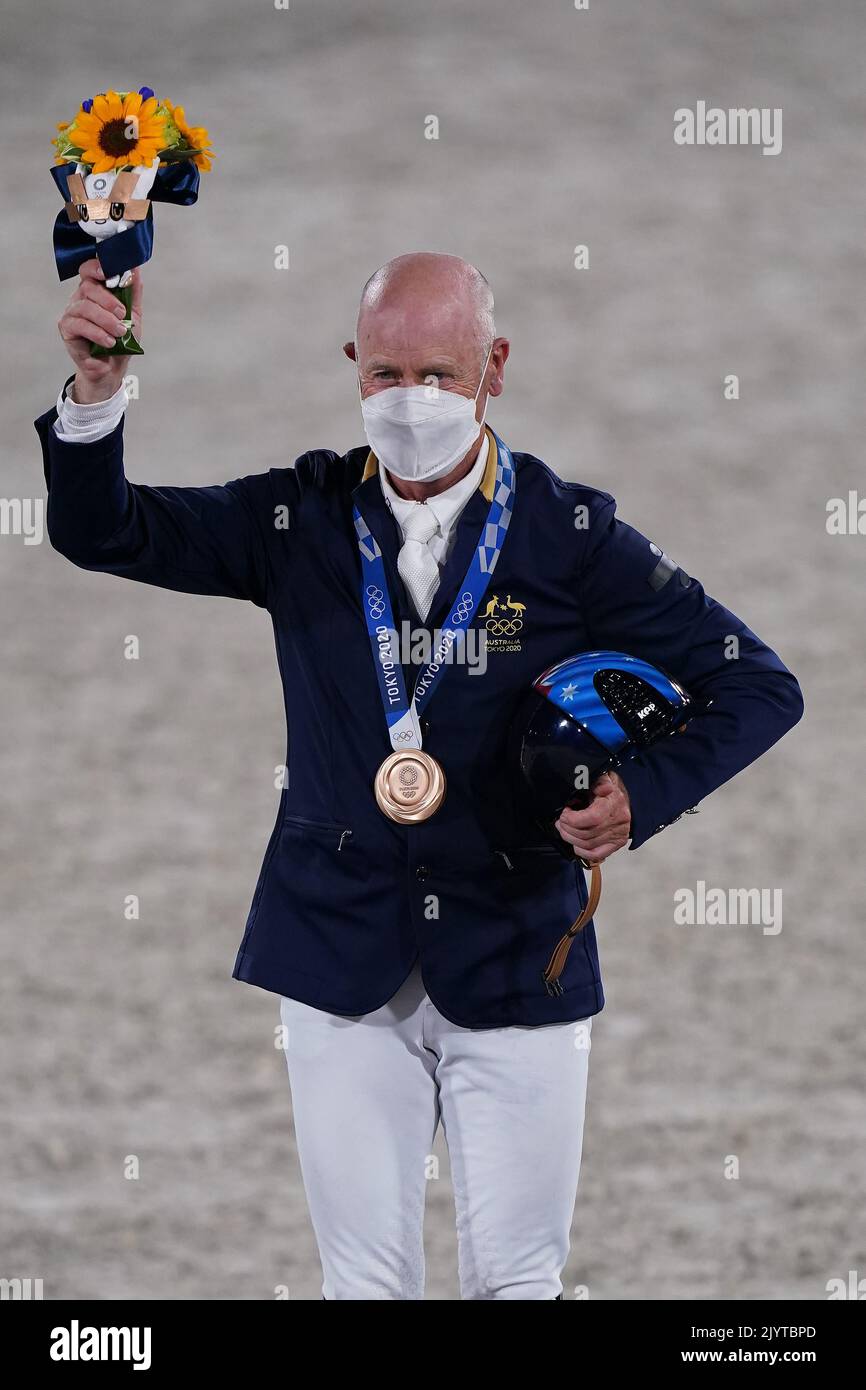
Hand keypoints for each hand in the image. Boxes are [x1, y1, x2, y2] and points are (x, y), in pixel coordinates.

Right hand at [58, 259, 142, 403]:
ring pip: (85, 307)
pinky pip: (80, 325)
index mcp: (94, 291)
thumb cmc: (120, 340)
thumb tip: (135, 267)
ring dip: (106, 320)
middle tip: (122, 314)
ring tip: (119, 333)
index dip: (96, 267)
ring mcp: (71, 312)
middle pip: (88, 287)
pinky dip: (97, 333)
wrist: (113, 367)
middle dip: (108, 300)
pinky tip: (109, 342)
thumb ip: (132, 291)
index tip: (108, 274)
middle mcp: (80, 298)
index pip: (88, 270)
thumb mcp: (132, 314)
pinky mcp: (67, 329)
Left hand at [555, 771, 631, 863]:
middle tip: (560, 822)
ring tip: (564, 830)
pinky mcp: (616, 844)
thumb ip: (600, 781)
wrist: (624, 799)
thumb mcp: (603, 778)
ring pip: (588, 845)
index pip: (593, 818)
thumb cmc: (609, 789)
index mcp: (614, 803)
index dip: (573, 819)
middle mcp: (618, 821)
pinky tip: (575, 843)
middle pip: (587, 834)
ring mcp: (618, 835)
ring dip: (571, 839)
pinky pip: (596, 854)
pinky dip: (582, 852)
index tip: (564, 813)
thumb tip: (604, 787)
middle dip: (568, 829)